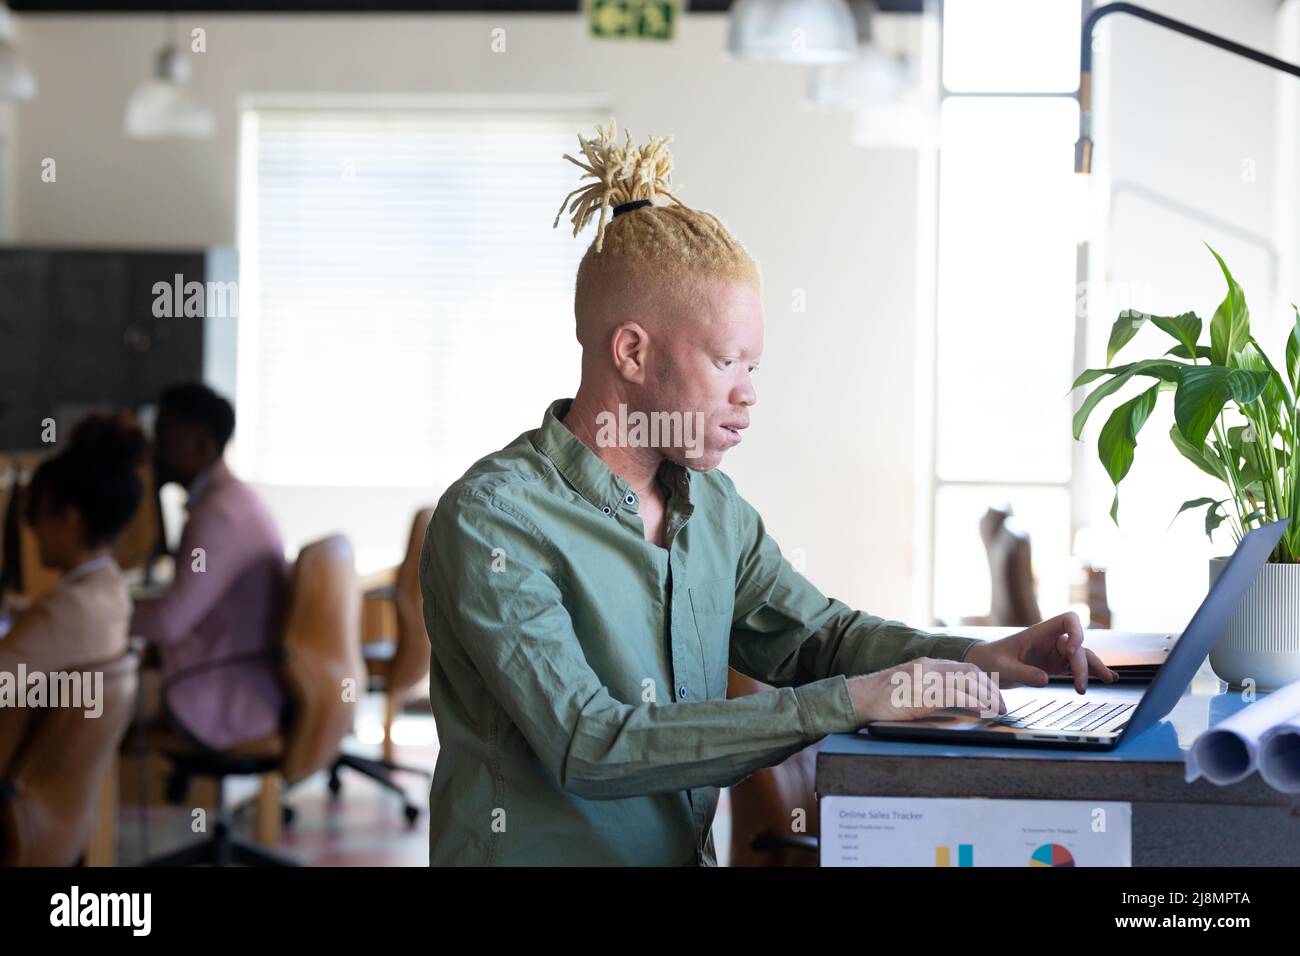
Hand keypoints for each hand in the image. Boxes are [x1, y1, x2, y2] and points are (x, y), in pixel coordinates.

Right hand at [847, 657, 1005, 724]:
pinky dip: (970, 702)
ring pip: (965, 680)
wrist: (857, 698)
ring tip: (996, 710)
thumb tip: (958, 702)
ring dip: (987, 696)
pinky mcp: (918, 695)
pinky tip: (980, 711)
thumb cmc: (881, 698)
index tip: (997, 697)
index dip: (986, 682)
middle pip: (971, 672)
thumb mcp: (910, 687)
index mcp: (926, 664)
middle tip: (1002, 707)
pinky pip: (951, 695)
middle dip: (992, 689)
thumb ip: (932, 688)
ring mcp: (922, 679)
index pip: (966, 667)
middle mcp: (927, 667)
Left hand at [964, 611, 1116, 694]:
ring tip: (1109, 680)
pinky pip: (1078, 667)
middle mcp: (1052, 640)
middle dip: (1083, 665)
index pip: (1068, 619)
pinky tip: (1109, 678)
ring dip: (1094, 668)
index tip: (1072, 649)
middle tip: (1080, 687)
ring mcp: (1056, 653)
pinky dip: (1093, 672)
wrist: (985, 666)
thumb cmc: (991, 661)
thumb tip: (1046, 680)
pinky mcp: (1056, 666)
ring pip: (1083, 656)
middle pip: (1078, 646)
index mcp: (1039, 632)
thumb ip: (1022, 673)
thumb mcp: (1002, 667)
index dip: (1077, 631)